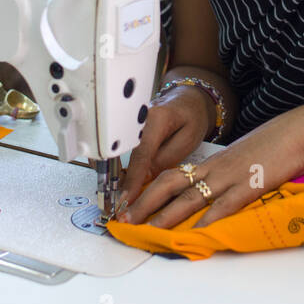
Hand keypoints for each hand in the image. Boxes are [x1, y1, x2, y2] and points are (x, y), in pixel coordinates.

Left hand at [117, 102, 303, 229]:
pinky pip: (225, 204)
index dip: (148, 189)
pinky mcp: (251, 184)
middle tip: (126, 218)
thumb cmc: (276, 143)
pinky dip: (209, 218)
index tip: (131, 203)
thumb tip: (213, 193)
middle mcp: (216, 167)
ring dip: (167, 214)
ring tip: (149, 230)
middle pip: (170, 183)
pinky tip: (196, 230)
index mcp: (213, 161)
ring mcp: (231, 176)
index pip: (172, 174)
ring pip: (191, 196)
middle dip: (145, 202)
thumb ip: (226, 173)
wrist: (301, 130)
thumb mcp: (244, 156)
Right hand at [120, 86, 214, 208]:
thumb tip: (144, 179)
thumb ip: (167, 159)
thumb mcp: (188, 139)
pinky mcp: (125, 130)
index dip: (133, 178)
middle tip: (116, 202)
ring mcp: (128, 122)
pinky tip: (118, 182)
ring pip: (113, 151)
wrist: (187, 101)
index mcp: (156, 118)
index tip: (127, 197)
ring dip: (113, 174)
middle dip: (115, 177)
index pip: (141, 153)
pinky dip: (115, 167)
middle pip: (119, 152)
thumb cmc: (191, 117)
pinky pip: (117, 150)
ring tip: (117, 196)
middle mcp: (136, 118)